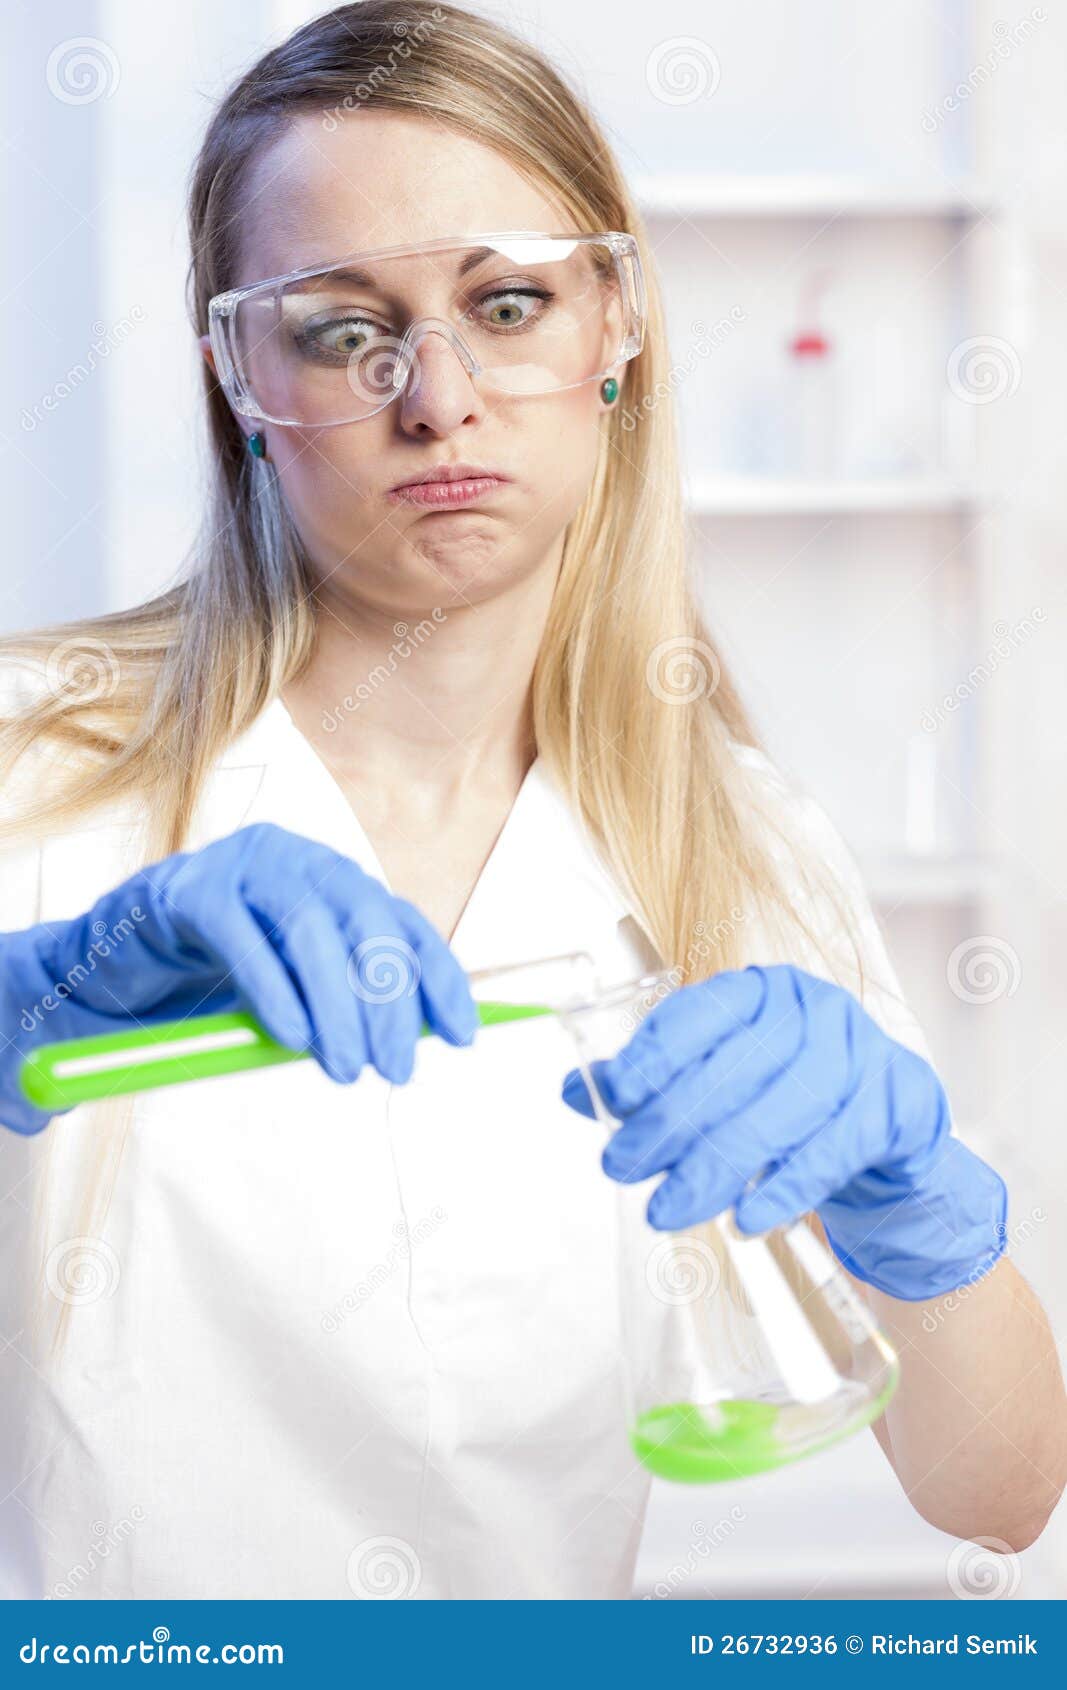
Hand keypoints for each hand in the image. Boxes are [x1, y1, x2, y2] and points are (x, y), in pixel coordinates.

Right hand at [1, 822, 478, 1134]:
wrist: (115, 963)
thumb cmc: (217, 979)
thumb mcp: (296, 992)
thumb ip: (344, 1002)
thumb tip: (407, 1045)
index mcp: (334, 881)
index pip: (402, 923)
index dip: (437, 977)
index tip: (463, 1035)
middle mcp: (299, 860)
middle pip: (366, 922)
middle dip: (389, 1001)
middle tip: (396, 1068)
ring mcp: (242, 866)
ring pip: (309, 928)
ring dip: (336, 1005)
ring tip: (346, 1068)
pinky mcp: (188, 888)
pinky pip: (241, 936)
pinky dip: (272, 988)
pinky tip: (290, 1036)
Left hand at [561, 963, 1006, 1300]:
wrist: (887, 1134)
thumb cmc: (788, 1100)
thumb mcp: (722, 1082)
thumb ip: (653, 1084)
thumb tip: (575, 1091)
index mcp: (763, 991)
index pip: (700, 1013)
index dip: (653, 1053)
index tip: (614, 1097)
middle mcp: (814, 1010)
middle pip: (731, 1069)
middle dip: (669, 1124)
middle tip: (621, 1168)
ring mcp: (861, 1055)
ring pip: (775, 1115)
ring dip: (714, 1169)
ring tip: (667, 1210)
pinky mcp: (895, 1106)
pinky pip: (829, 1153)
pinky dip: (782, 1191)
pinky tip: (744, 1221)